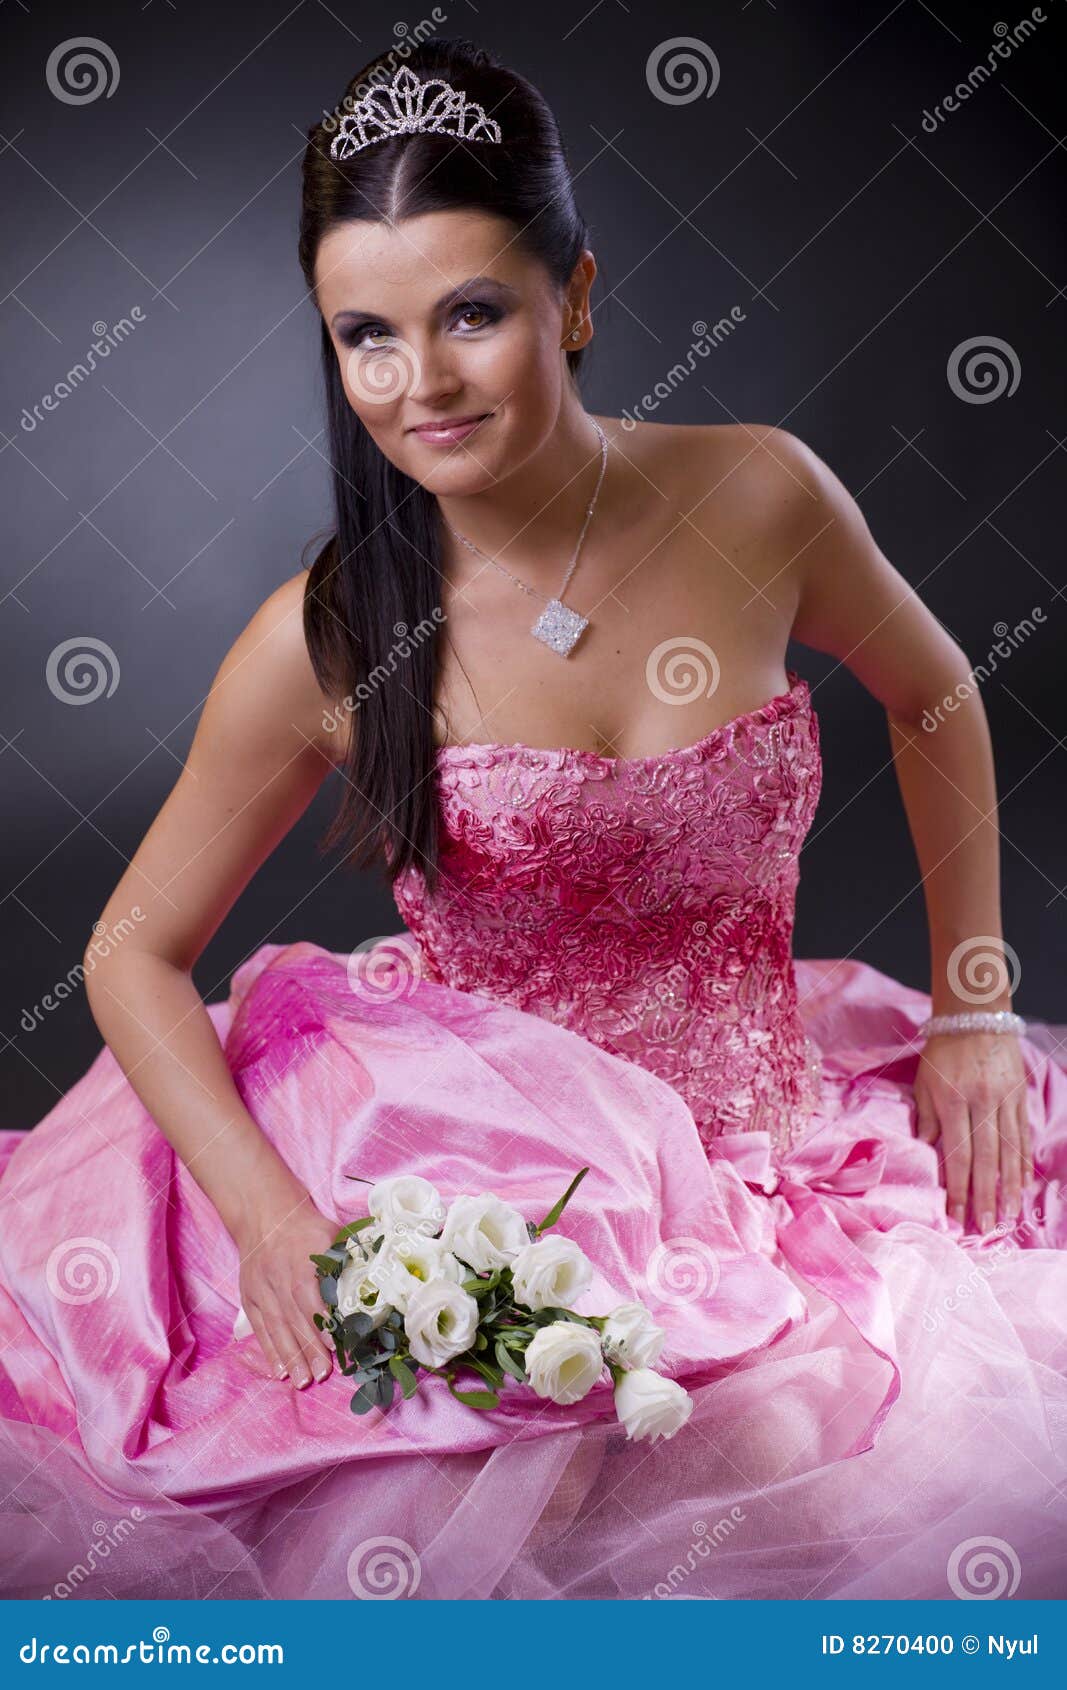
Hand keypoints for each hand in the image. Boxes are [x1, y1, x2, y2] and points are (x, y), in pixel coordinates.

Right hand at [234, 1193, 339, 1388]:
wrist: (265, 1215)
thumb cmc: (306, 1228)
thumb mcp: (331, 1234)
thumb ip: (349, 1259)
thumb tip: (380, 1280)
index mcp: (300, 1263)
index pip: (311, 1298)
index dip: (322, 1323)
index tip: (336, 1346)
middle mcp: (278, 1279)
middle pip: (294, 1319)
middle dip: (308, 1350)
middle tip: (322, 1375)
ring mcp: (261, 1290)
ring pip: (276, 1328)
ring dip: (289, 1357)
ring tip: (302, 1381)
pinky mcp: (249, 1298)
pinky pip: (260, 1328)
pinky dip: (269, 1351)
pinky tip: (278, 1371)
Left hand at [913, 1032, 1033, 1232]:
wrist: (977, 1015)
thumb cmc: (943, 1050)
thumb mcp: (924, 1080)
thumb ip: (926, 1117)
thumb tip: (926, 1150)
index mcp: (953, 1101)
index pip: (958, 1155)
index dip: (959, 1190)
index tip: (958, 1218)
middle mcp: (982, 1103)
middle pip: (986, 1160)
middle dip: (987, 1197)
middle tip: (989, 1228)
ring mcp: (1005, 1100)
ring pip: (1009, 1151)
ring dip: (1009, 1187)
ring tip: (1009, 1215)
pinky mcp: (1019, 1096)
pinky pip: (1022, 1135)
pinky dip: (1023, 1161)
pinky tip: (1023, 1184)